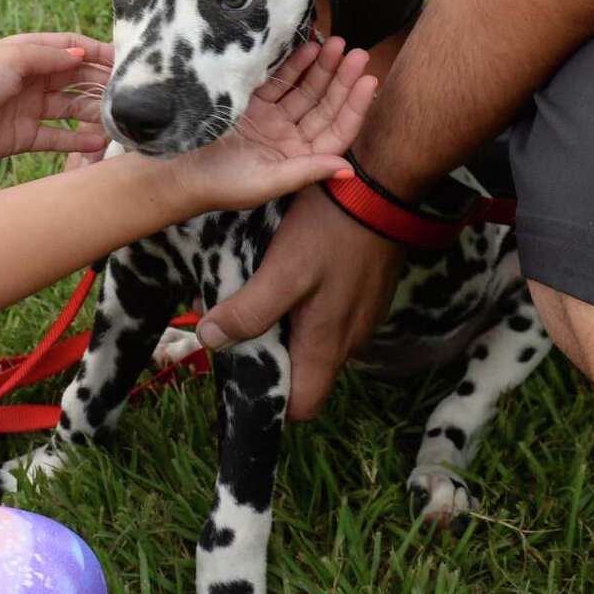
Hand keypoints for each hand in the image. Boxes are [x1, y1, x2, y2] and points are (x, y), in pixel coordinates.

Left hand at [0, 33, 114, 166]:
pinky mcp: (24, 136)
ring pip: (70, 108)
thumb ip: (51, 57)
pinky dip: (76, 140)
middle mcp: (31, 79)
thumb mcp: (13, 58)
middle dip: (100, 84)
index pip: (70, 47)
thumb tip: (82, 54)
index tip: (124, 62)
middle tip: (127, 94)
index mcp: (27, 53)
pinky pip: (57, 137)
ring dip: (93, 113)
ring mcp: (28, 108)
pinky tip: (97, 142)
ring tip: (117, 120)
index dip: (96, 52)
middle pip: (75, 78)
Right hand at [161, 39, 377, 213]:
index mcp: (300, 160)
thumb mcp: (267, 182)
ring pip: (304, 90)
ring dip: (320, 68)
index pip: (336, 130)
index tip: (368, 80)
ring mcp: (272, 120)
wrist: (178, 171)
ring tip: (335, 43)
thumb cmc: (222, 184)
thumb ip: (307, 171)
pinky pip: (279, 82)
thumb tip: (348, 171)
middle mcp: (290, 139)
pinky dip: (293, 66)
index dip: (354, 106)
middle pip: (324, 105)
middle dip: (341, 79)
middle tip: (356, 52)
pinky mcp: (251, 105)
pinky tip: (308, 47)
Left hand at [195, 183, 404, 418]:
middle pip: (307, 372)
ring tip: (257, 294)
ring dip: (287, 326)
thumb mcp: (282, 271)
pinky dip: (306, 303)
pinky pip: (330, 312)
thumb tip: (211, 340)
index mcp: (328, 345)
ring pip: (317, 339)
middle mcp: (351, 339)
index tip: (244, 372)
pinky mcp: (366, 290)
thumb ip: (250, 312)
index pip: (303, 406)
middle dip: (271, 355)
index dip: (272, 399)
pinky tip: (289, 272)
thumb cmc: (330, 231)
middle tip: (238, 323)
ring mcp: (362, 313)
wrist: (382, 187)